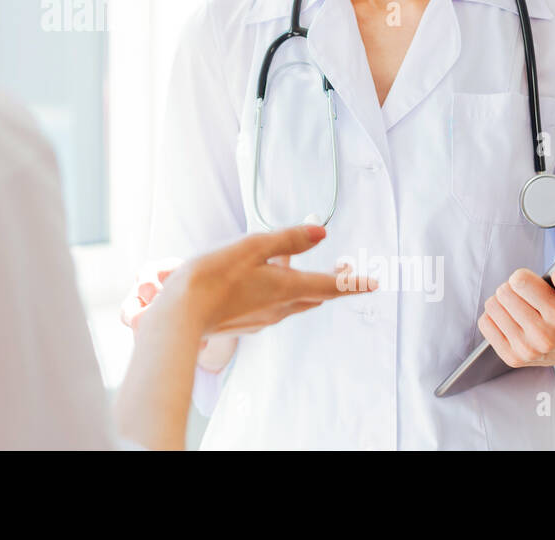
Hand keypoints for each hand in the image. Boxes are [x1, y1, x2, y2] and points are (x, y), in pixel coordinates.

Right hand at [120, 223, 376, 342]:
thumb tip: (321, 232)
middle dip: (331, 283)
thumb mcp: (252, 247)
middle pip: (315, 296)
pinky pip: (272, 306)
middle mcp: (279, 308)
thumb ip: (287, 239)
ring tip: (298, 265)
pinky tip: (264, 281)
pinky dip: (279, 291)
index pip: (331, 286)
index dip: (353, 283)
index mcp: (286, 288)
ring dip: (303, 285)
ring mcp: (262, 319)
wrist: (181, 315)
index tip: (373, 282)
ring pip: (293, 301)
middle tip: (343, 268)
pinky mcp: (245, 323)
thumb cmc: (213, 276)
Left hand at [478, 267, 554, 371]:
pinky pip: (485, 324)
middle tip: (527, 297)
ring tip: (520, 308)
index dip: (523, 277)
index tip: (532, 283)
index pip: (519, 281)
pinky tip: (512, 320)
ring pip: (492, 306)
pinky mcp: (512, 358)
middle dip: (513, 289)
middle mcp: (542, 336)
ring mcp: (525, 349)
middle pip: (503, 292)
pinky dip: (494, 317)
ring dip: (502, 302)